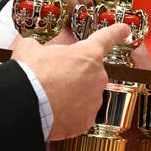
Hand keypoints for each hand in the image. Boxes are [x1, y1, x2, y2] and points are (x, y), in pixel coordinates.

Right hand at [10, 23, 129, 139]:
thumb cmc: (31, 75)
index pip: (106, 38)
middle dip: (76, 75)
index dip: (116, 32)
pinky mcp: (87, 120)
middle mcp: (97, 77)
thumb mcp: (31, 49)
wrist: (25, 104)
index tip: (124, 30)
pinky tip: (56, 111)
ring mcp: (94, 100)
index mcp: (88, 54)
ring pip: (87, 95)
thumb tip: (32, 47)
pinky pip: (81, 114)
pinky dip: (70, 114)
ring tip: (53, 96)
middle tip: (57, 79)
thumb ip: (39, 46)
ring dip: (73, 95)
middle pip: (91, 73)